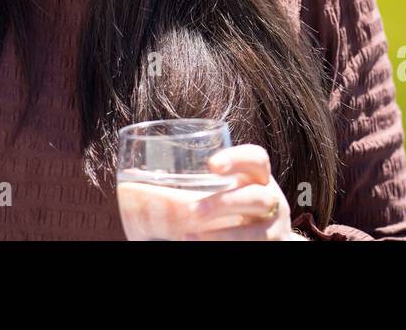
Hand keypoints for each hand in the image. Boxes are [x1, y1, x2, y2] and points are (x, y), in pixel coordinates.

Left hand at [182, 144, 304, 240]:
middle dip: (224, 203)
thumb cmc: (232, 208)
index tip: (210, 165)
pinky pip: (255, 247)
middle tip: (193, 211)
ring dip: (224, 235)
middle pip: (257, 196)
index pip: (257, 159)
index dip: (237, 158)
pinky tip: (202, 246)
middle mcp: (271, 200)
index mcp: (258, 177)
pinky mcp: (272, 247)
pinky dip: (227, 246)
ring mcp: (274, 228)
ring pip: (257, 231)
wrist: (265, 238)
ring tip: (189, 237)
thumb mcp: (222, 190)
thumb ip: (191, 183)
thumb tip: (131, 177)